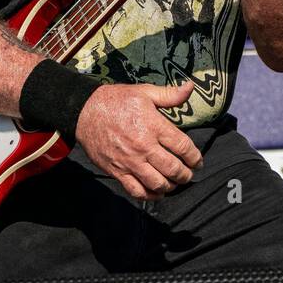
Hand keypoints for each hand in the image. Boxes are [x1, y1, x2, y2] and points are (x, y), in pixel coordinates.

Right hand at [73, 81, 202, 200]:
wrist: (85, 111)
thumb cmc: (117, 100)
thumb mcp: (145, 92)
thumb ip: (170, 94)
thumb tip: (190, 86)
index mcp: (153, 126)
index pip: (183, 147)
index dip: (195, 157)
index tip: (198, 161)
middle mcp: (143, 146)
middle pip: (173, 168)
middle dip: (185, 175)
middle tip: (189, 174)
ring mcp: (130, 161)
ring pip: (157, 183)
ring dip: (171, 186)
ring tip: (174, 183)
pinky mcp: (117, 171)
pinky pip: (136, 190)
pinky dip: (150, 195)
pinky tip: (157, 192)